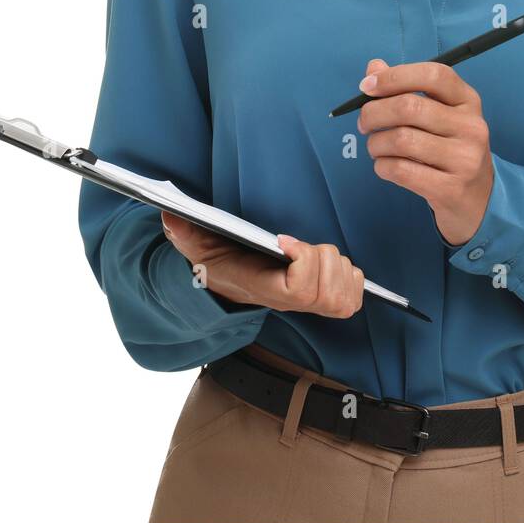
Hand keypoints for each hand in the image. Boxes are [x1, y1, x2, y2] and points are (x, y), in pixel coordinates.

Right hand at [159, 212, 364, 318]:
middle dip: (322, 257)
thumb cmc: (217, 259)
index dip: (303, 260)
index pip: (300, 290)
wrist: (229, 281)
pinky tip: (329, 264)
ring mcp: (310, 306)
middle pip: (329, 290)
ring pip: (344, 291)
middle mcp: (289, 303)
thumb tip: (169, 216)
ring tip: (313, 254)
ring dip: (337, 265)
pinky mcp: (327, 302)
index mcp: (263, 290)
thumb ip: (182, 232)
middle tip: (300, 245)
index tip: (282, 240)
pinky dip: (350, 276)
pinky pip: (354, 294)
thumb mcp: (195, 244)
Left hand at [357, 56, 493, 245]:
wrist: (478, 200)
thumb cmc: (449, 150)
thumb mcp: (438, 116)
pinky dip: (382, 166)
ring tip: (376, 148)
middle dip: (374, 113)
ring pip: (401, 139)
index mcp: (468, 101)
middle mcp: (471, 126)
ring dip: (376, 143)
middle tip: (364, 123)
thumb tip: (373, 68)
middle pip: (409, 107)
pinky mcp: (451, 188)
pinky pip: (401, 170)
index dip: (395, 76)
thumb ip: (405, 89)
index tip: (367, 86)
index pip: (434, 75)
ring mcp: (464, 159)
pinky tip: (385, 166)